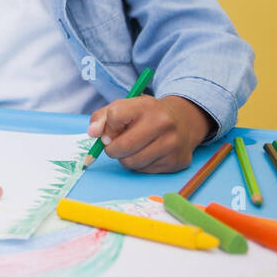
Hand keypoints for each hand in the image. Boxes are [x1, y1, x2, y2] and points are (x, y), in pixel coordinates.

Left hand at [87, 95, 213, 172]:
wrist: (183, 121)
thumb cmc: (144, 115)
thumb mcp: (123, 108)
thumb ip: (101, 118)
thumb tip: (93, 134)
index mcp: (146, 106)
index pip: (114, 116)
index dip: (107, 127)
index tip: (112, 129)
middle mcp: (163, 123)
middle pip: (122, 146)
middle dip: (111, 149)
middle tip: (114, 145)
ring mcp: (172, 143)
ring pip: (132, 162)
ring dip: (125, 159)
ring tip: (132, 149)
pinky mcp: (177, 161)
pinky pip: (145, 171)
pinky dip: (140, 165)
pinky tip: (147, 154)